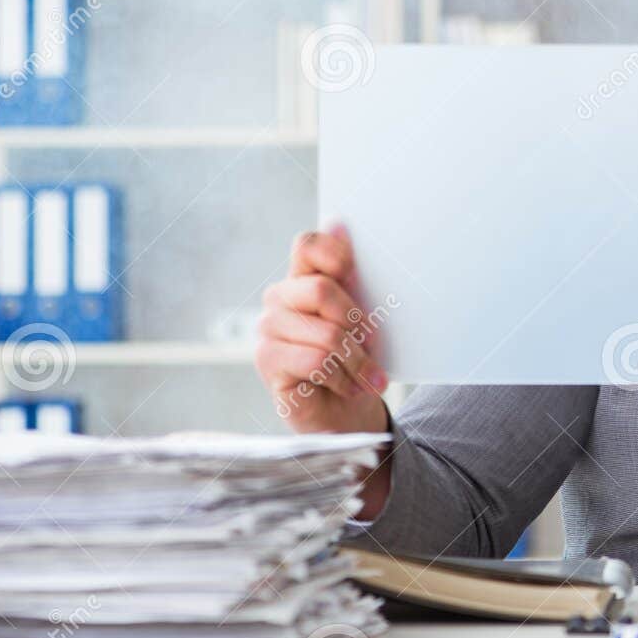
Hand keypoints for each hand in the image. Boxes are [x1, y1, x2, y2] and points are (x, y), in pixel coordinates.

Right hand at [255, 224, 389, 436]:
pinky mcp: (267, 361)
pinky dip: (341, 377)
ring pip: (325, 332)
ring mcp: (269, 330)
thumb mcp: (362, 317)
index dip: (335, 254)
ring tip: (365, 375)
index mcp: (304, 279)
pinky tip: (346, 387)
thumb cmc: (356, 361)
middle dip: (356, 322)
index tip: (356, 277)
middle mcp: (280, 299)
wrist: (349, 413)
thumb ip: (350, 277)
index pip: (308, 245)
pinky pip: (316, 361)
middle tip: (370, 345)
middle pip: (321, 289)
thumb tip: (339, 224)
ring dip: (356, 360)